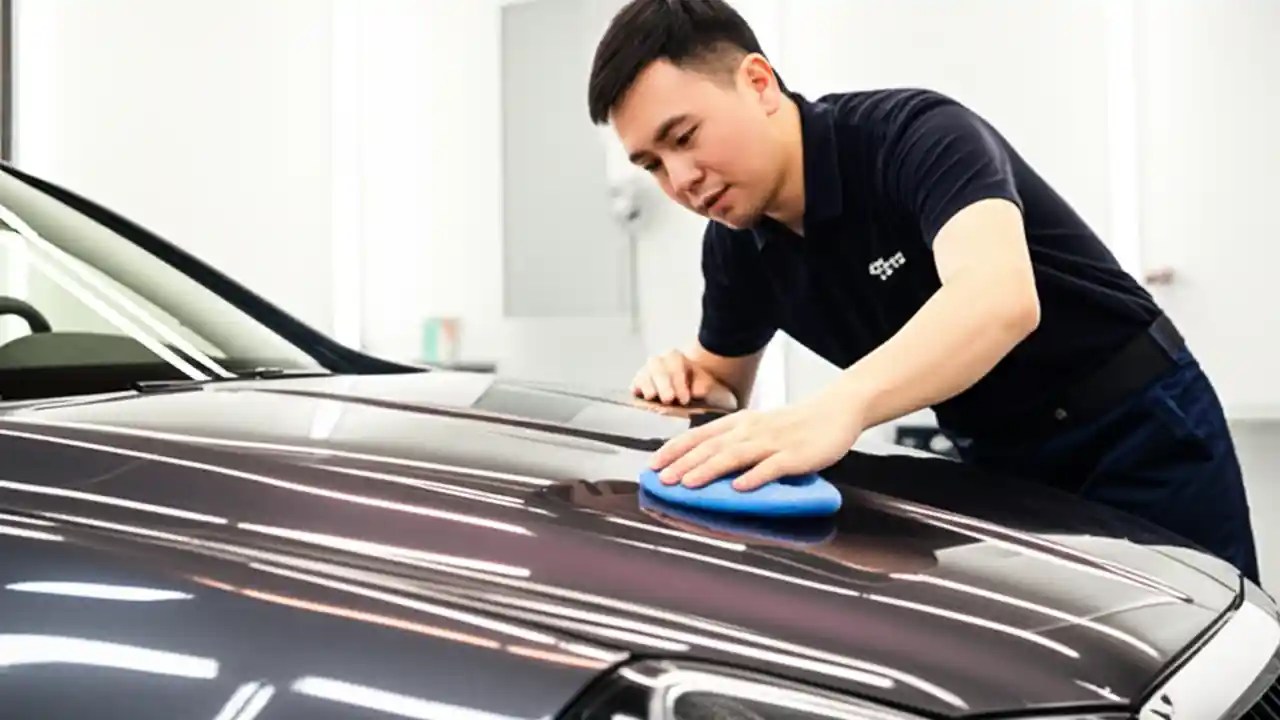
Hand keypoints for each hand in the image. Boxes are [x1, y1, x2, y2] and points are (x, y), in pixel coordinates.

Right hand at [631, 349, 735, 407]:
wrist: (690, 391)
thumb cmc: (698, 386)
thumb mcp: (708, 385)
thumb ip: (704, 386)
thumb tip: (696, 391)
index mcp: (676, 357)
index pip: (674, 363)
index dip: (678, 380)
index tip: (684, 398)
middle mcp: (659, 362)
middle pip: (656, 366)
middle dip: (662, 383)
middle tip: (668, 399)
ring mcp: (646, 372)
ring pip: (643, 374)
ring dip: (648, 386)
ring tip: (653, 398)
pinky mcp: (638, 385)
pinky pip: (634, 385)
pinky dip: (637, 390)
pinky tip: (642, 398)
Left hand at [649, 393, 865, 490]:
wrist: (835, 411)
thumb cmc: (793, 425)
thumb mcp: (758, 428)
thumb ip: (733, 442)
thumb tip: (702, 462)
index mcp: (739, 423)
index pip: (699, 435)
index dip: (674, 449)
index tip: (652, 464)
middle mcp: (751, 430)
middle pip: (711, 446)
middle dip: (683, 463)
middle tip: (661, 480)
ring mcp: (773, 442)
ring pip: (735, 455)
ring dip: (709, 470)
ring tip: (688, 484)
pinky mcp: (795, 455)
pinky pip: (771, 467)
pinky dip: (754, 478)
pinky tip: (739, 489)